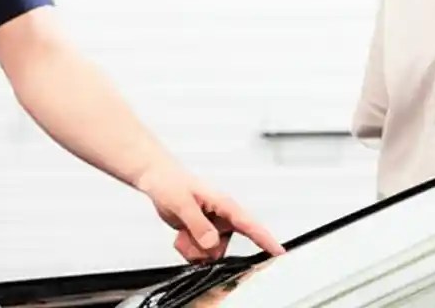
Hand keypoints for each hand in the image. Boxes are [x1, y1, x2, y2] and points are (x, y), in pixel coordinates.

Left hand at [135, 161, 285, 262]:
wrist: (156, 179)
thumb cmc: (170, 181)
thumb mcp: (181, 202)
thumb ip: (197, 223)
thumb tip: (211, 243)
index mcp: (223, 204)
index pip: (249, 225)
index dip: (265, 240)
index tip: (279, 253)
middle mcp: (221, 218)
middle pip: (222, 249)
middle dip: (204, 250)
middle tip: (188, 233)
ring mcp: (212, 227)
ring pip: (210, 254)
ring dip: (193, 249)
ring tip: (182, 231)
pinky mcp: (202, 234)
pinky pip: (199, 254)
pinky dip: (188, 249)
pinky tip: (180, 235)